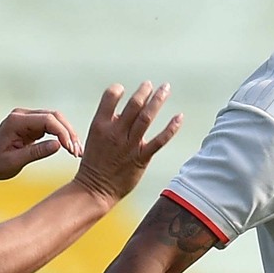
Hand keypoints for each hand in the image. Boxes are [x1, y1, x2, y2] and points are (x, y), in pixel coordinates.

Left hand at [0, 108, 80, 182]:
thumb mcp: (15, 161)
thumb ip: (37, 152)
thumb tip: (58, 145)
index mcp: (16, 121)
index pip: (48, 120)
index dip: (63, 133)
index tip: (70, 149)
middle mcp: (22, 116)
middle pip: (55, 117)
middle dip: (69, 133)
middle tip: (77, 151)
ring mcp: (28, 119)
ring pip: (57, 121)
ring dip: (68, 135)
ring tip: (77, 151)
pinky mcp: (32, 126)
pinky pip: (53, 126)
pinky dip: (63, 136)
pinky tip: (69, 147)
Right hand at [73, 83, 182, 203]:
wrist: (94, 189)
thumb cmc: (95, 163)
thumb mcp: (95, 138)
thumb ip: (109, 124)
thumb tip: (123, 111)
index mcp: (100, 126)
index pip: (109, 98)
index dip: (118, 90)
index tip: (124, 87)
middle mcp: (115, 132)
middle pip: (133, 105)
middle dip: (144, 91)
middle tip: (151, 83)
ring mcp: (129, 145)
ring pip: (146, 117)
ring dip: (157, 101)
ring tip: (165, 89)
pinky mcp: (141, 157)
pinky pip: (159, 140)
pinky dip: (171, 127)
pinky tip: (179, 117)